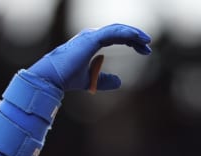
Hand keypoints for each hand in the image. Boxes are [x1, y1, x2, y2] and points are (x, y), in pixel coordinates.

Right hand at [27, 24, 151, 92]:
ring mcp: (91, 36)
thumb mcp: (91, 80)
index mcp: (91, 42)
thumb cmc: (67, 79)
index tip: (145, 50)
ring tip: (147, 41)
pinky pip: (112, 32)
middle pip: (119, 31)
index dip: (132, 41)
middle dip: (135, 37)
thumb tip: (120, 81)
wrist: (52, 79)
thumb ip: (105, 80)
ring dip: (134, 33)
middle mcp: (91, 36)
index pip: (117, 37)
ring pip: (117, 29)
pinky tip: (136, 37)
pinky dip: (126, 33)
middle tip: (148, 46)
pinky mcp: (91, 39)